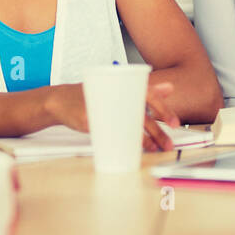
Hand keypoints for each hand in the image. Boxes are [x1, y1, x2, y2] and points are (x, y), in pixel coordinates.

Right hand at [43, 82, 177, 151]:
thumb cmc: (93, 94)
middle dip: (158, 132)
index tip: (175, 123)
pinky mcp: (90, 122)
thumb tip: (170, 88)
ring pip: (127, 127)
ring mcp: (101, 109)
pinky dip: (123, 143)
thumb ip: (146, 88)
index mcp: (122, 84)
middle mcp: (113, 94)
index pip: (147, 96)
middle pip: (141, 115)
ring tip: (154, 149)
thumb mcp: (118, 86)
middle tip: (168, 143)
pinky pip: (110, 135)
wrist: (60, 100)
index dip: (163, 110)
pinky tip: (131, 150)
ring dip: (144, 141)